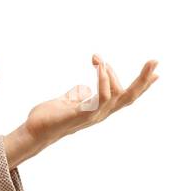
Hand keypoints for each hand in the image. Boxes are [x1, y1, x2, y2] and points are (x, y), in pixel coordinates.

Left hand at [4, 55, 157, 166]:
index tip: (156, 72)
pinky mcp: (83, 115)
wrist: (34, 131)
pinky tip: (100, 66)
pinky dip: (103, 80)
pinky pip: (101, 96)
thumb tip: (84, 88)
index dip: (142, 85)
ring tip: (100, 60)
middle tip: (155, 61)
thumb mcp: (69, 101)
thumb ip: (79, 95)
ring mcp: (94, 115)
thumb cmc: (49, 117)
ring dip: (113, 73)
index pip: (126, 96)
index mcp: (100, 109)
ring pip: (118, 96)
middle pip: (130, 97)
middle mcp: (101, 113)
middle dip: (144, 80)